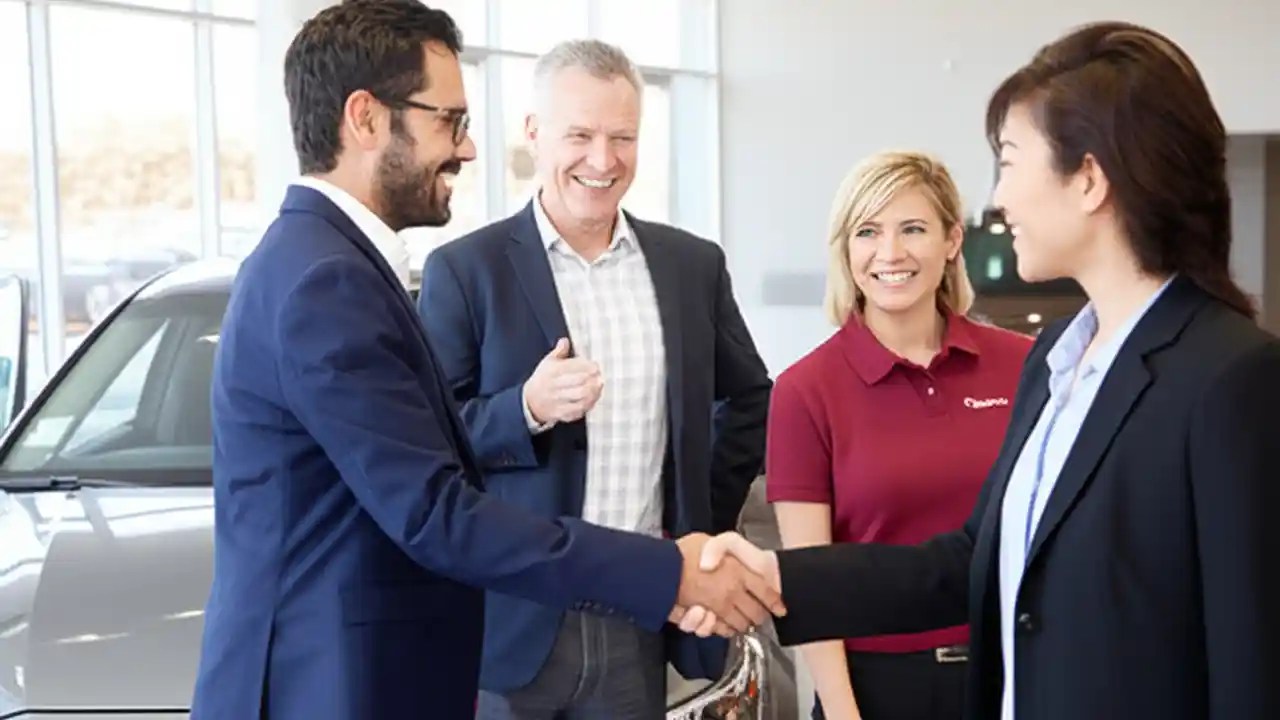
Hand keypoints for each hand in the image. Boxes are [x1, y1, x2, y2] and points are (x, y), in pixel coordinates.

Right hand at [524, 338, 603, 424]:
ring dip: (593, 392)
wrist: (530, 402)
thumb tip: (565, 340)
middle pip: (579, 381)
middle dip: (593, 378)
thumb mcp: (547, 363)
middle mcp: (554, 386)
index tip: (596, 366)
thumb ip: (559, 351)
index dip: (588, 366)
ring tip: (598, 387)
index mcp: (552, 371)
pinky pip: (578, 410)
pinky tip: (592, 399)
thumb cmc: (543, 379)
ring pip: (580, 397)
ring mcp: (558, 401)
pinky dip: (588, 404)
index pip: (573, 367)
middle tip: (600, 377)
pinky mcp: (561, 413)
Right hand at [671, 533, 785, 636]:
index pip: (766, 591)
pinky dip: (725, 630)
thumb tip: (735, 562)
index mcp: (739, 573)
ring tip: (743, 621)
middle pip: (756, 613)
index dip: (775, 602)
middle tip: (759, 615)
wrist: (661, 571)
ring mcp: (719, 609)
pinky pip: (722, 630)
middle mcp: (733, 593)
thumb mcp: (710, 540)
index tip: (780, 609)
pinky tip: (723, 624)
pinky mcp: (706, 620)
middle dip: (759, 616)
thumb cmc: (683, 554)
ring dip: (743, 623)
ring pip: (740, 624)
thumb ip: (726, 547)